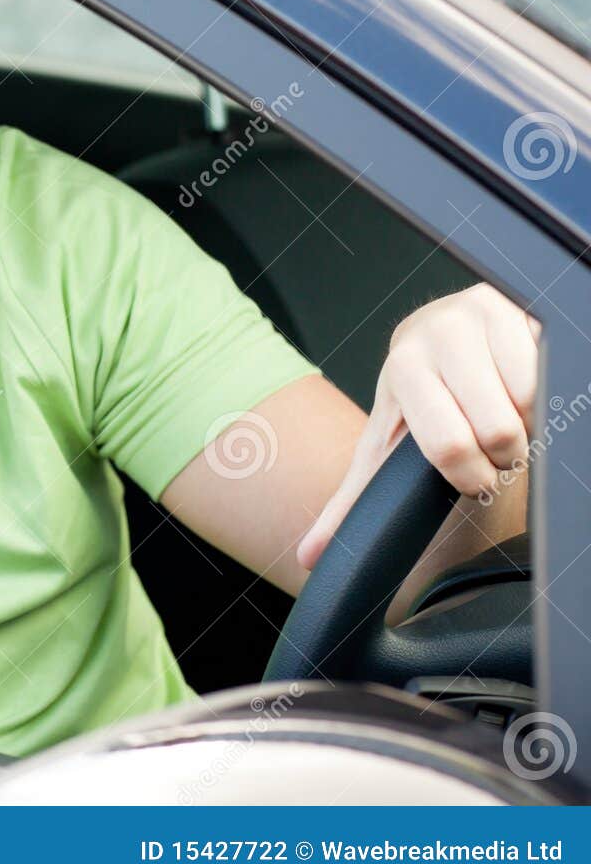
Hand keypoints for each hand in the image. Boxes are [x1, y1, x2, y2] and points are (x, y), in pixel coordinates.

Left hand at [298, 283, 538, 569]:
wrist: (443, 329)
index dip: (470, 476)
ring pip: (531, 402)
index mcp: (404, 369)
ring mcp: (483, 313)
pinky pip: (555, 370)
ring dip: (527, 423)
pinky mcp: (524, 306)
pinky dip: (546, 394)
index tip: (474, 479)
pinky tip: (523, 388)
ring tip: (506, 414)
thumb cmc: (416, 397)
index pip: (449, 446)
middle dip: (501, 453)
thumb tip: (309, 557)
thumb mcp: (382, 441)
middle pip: (496, 429)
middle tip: (492, 448)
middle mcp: (440, 334)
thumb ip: (351, 501)